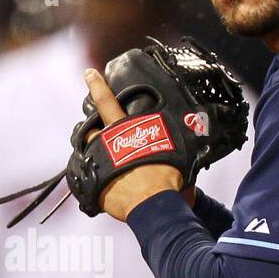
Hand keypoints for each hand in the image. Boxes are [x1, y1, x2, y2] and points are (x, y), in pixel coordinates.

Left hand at [84, 68, 188, 221]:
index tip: (89, 73)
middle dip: (94, 133)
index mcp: (126, 130)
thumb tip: (192, 138)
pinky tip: (104, 191)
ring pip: (86, 153)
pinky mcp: (92, 185)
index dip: (97, 85)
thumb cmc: (168, 181)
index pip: (107, 101)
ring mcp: (96, 163)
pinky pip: (87, 181)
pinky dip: (93, 184)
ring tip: (107, 169)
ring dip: (93, 157)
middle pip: (91, 130)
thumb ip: (174, 149)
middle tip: (106, 142)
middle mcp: (106, 142)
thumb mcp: (176, 157)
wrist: (153, 204)